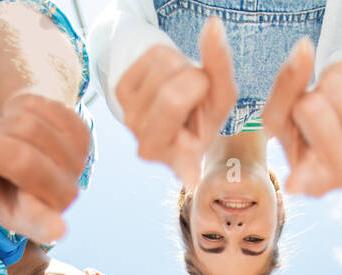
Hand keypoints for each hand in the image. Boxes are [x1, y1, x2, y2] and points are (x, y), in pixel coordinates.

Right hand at [0, 92, 90, 242]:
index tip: (56, 231)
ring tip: (7, 139)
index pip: (38, 221)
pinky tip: (24, 126)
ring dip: (5, 125)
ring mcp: (76, 165)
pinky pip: (40, 108)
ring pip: (29, 127)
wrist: (20, 145)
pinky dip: (20, 108)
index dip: (45, 225)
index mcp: (31, 218)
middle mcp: (61, 197)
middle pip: (22, 159)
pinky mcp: (81, 135)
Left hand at [115, 19, 235, 185]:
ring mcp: (132, 121)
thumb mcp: (220, 97)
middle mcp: (152, 149)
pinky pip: (152, 58)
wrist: (169, 95)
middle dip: (196, 79)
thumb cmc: (200, 106)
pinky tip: (164, 78)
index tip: (192, 180)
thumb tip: (213, 27)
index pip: (186, 165)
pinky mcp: (120, 94)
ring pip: (164, 70)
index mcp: (182, 159)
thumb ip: (221, 66)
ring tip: (180, 85)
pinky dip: (165, 58)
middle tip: (197, 91)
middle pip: (175, 98)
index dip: (188, 170)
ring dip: (181, 66)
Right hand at [263, 41, 341, 196]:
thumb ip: (284, 87)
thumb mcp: (280, 118)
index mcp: (312, 183)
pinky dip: (339, 75)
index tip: (294, 184)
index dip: (299, 179)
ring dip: (323, 85)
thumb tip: (304, 48)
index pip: (303, 179)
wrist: (337, 125)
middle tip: (310, 118)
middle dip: (304, 100)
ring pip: (334, 87)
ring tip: (326, 107)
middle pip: (312, 108)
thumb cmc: (302, 131)